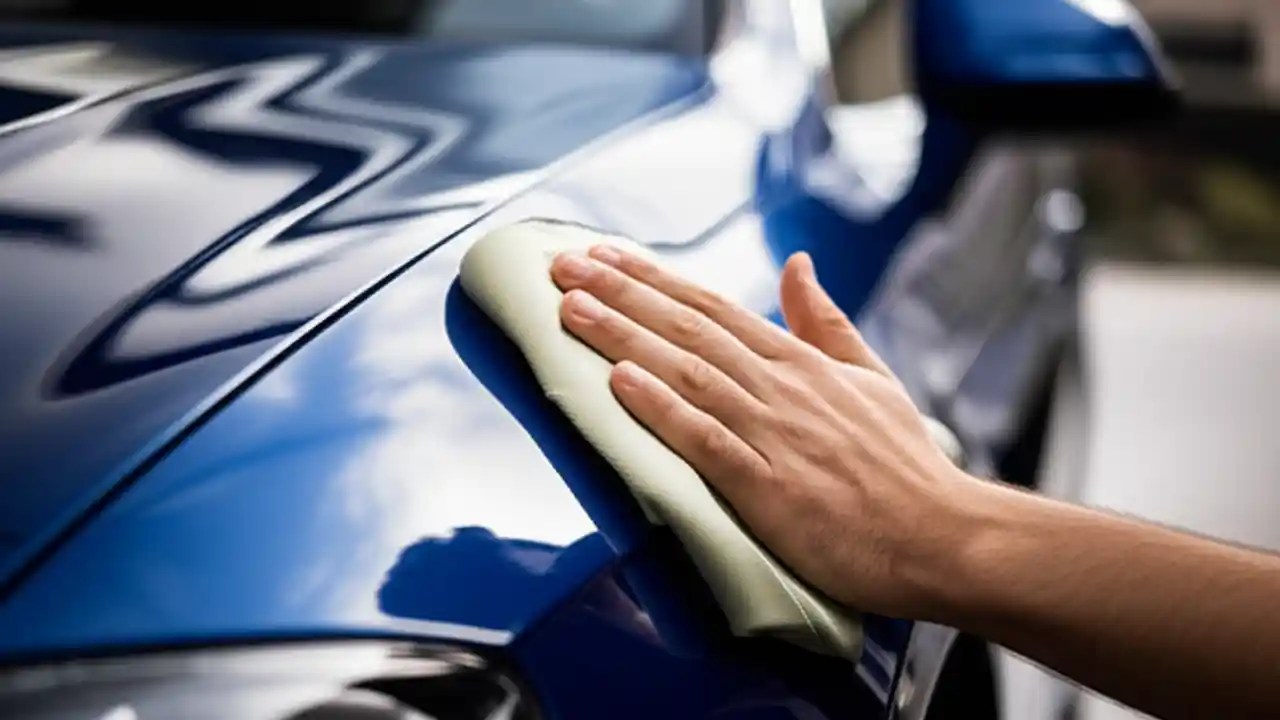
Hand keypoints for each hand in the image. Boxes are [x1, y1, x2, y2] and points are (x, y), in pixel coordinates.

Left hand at [550, 246, 981, 617]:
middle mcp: (780, 387)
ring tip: (573, 310)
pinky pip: (706, 439)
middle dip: (620, 293)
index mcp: (799, 362)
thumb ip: (825, 322)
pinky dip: (662, 408)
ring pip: (686, 372)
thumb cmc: (904, 465)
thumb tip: (796, 264)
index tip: (603, 255)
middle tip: (563, 266)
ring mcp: (773, 434)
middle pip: (687, 329)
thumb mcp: (870, 377)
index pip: (712, 308)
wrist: (941, 536)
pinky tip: (621, 382)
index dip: (653, 279)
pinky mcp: (768, 486)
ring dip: (625, 337)